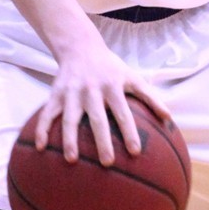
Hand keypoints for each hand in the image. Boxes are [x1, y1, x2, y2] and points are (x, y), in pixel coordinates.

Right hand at [34, 35, 171, 164]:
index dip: (129, 132)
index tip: (135, 152)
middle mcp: (91, 91)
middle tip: (108, 162)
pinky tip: (40, 148)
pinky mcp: (55, 94)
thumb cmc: (111, 67)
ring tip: (71, 159)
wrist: (80, 47)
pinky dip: (42, 130)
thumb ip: (150, 97)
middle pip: (97, 119)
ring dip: (70, 139)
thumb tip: (169, 118)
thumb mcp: (132, 77)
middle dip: (102, 141)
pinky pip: (47, 114)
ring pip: (70, 119)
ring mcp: (71, 93)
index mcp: (112, 87)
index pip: (123, 113)